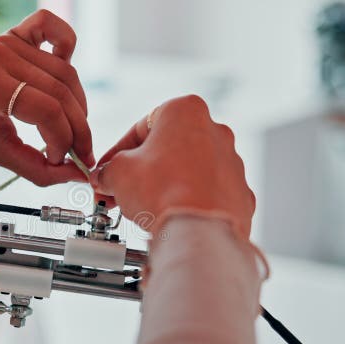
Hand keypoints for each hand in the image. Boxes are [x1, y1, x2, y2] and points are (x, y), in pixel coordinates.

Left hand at [0, 9, 93, 185]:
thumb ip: (36, 167)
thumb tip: (75, 174)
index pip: (47, 111)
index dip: (63, 140)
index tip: (61, 161)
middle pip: (61, 92)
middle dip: (77, 129)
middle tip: (80, 153)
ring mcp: (7, 42)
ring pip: (65, 70)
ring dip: (77, 104)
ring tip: (72, 129)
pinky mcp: (13, 35)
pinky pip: (50, 27)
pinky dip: (67, 45)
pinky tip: (65, 78)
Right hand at [91, 95, 254, 236]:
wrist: (196, 231)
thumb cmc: (160, 191)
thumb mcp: (116, 172)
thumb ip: (108, 169)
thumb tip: (105, 178)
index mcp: (185, 111)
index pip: (139, 129)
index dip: (116, 153)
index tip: (106, 169)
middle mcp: (215, 131)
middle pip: (166, 149)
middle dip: (141, 170)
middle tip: (121, 189)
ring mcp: (232, 164)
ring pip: (188, 171)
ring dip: (165, 186)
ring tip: (143, 207)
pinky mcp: (239, 194)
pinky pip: (207, 195)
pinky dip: (188, 204)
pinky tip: (170, 216)